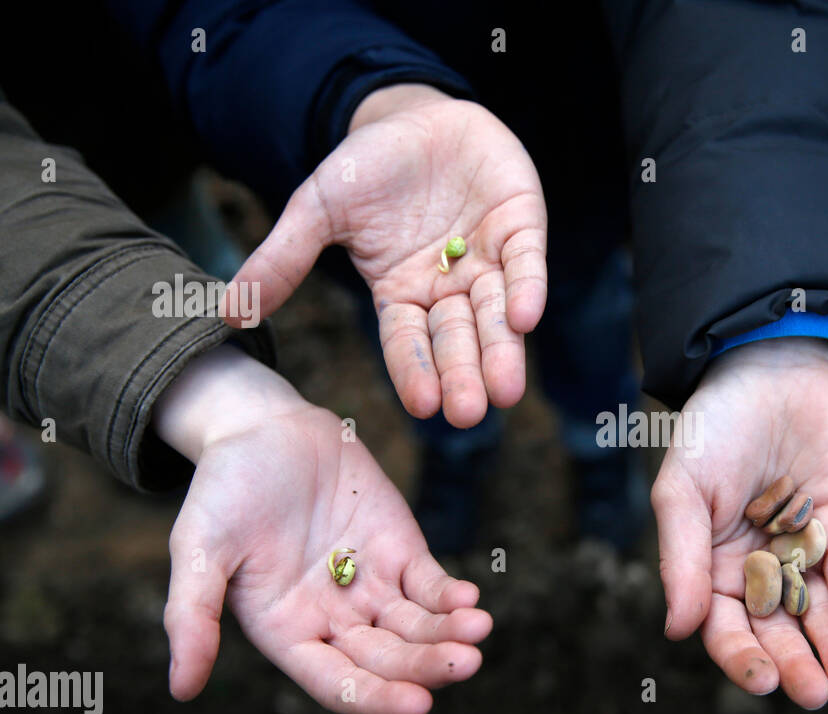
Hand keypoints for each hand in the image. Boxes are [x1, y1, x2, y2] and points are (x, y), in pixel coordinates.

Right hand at [153, 347, 490, 713]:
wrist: (263, 427)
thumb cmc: (222, 490)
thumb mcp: (198, 549)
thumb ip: (192, 615)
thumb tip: (181, 690)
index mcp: (287, 633)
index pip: (339, 684)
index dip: (377, 698)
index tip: (419, 705)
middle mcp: (334, 621)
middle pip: (388, 660)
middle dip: (427, 665)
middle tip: (467, 664)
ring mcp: (370, 587)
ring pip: (416, 627)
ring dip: (450, 635)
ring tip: (479, 630)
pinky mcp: (399, 551)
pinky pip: (431, 585)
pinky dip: (451, 596)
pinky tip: (470, 600)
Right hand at [223, 84, 547, 426]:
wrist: (414, 115)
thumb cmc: (365, 168)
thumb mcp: (317, 209)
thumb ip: (283, 258)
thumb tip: (229, 311)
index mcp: (401, 292)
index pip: (408, 341)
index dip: (416, 371)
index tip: (424, 406)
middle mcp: (448, 287)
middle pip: (457, 337)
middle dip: (464, 374)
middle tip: (468, 414)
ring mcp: (487, 259)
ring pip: (497, 314)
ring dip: (503, 349)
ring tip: (506, 391)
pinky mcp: (520, 227)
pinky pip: (526, 263)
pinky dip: (527, 288)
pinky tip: (527, 316)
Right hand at [653, 338, 827, 708]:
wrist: (767, 369)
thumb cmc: (712, 428)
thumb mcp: (684, 490)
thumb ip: (684, 559)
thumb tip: (678, 630)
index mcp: (712, 567)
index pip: (726, 628)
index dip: (742, 659)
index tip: (763, 682)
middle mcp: (757, 568)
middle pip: (776, 632)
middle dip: (796, 664)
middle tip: (817, 693)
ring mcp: (801, 550)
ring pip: (817, 612)